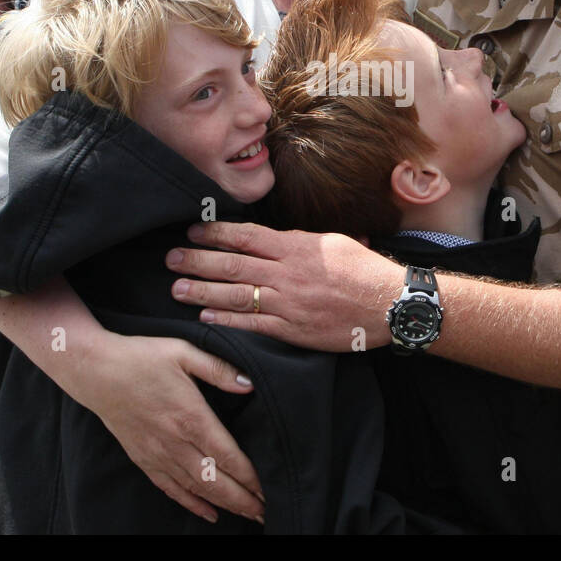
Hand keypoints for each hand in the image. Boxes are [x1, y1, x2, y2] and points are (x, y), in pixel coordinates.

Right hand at [79, 332, 264, 523]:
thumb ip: (218, 368)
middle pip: (215, 481)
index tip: (268, 488)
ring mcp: (157, 453)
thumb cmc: (140, 357)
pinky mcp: (143, 458)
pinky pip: (170, 488)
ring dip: (224, 505)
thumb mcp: (183, 352)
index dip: (250, 477)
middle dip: (243, 500)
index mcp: (190, 416)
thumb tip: (249, 383)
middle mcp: (174, 442)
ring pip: (196, 489)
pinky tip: (209, 513)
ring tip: (248, 515)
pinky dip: (192, 504)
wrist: (94, 370)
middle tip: (266, 512)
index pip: (227, 456)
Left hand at [167, 221, 402, 351]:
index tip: (194, 231)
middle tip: (171, 258)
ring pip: (236, 295)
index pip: (247, 237)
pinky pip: (252, 324)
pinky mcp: (292, 330)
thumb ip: (299, 241)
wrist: (389, 304)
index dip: (216, 234)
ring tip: (177, 288)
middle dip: (198, 261)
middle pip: (233, 265)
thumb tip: (273, 237)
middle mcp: (287, 274)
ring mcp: (288, 303)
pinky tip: (205, 316)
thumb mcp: (332, 242)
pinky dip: (226, 320)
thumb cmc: (364, 270)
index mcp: (296, 248)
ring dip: (203, 291)